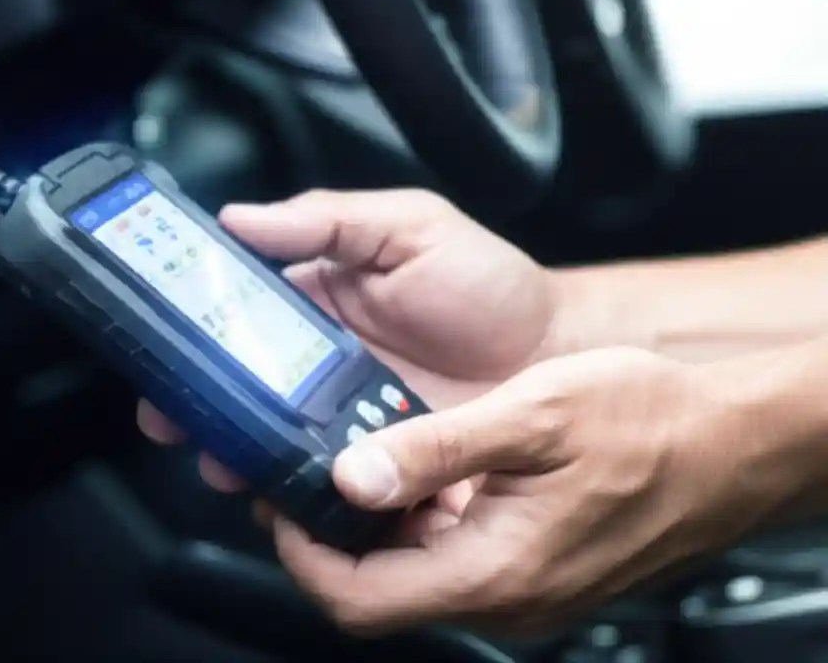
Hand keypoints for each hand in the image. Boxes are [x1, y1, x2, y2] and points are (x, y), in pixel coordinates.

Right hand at [137, 188, 556, 489]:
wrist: (560, 353)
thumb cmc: (488, 284)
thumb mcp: (409, 228)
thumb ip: (327, 217)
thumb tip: (240, 217)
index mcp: (313, 304)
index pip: (233, 318)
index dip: (190, 336)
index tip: (159, 353)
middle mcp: (317, 368)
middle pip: (237, 391)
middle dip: (196, 410)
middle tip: (175, 423)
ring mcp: (344, 423)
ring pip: (270, 444)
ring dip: (238, 456)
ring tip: (227, 466)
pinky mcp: (376, 469)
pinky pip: (324, 486)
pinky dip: (298, 495)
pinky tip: (286, 498)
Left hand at [282, 347, 781, 636]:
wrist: (734, 445)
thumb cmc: (650, 423)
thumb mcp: (529, 414)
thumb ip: (430, 448)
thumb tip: (349, 477)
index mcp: (494, 571)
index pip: (356, 599)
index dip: (302, 555)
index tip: (280, 503)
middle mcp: (505, 600)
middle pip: (377, 596)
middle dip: (328, 541)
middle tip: (306, 478)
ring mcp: (523, 593)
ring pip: (413, 579)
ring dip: (375, 530)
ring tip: (357, 462)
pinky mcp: (537, 575)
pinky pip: (454, 564)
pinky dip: (420, 525)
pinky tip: (420, 472)